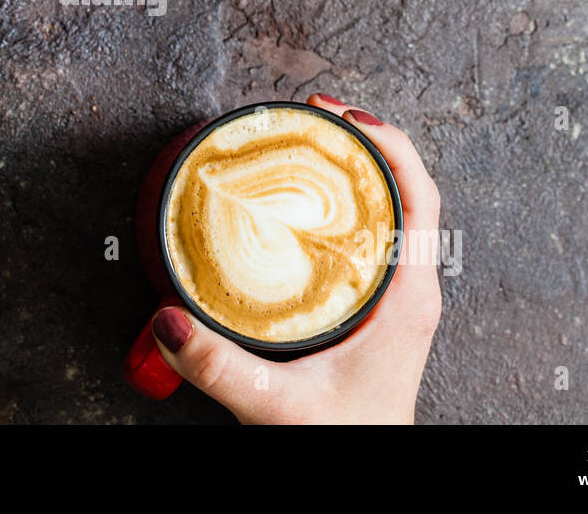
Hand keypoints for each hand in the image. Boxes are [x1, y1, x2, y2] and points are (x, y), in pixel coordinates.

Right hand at [151, 93, 442, 423]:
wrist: (363, 472)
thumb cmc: (340, 440)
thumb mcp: (274, 404)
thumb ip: (219, 366)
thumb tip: (169, 319)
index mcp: (406, 299)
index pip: (419, 196)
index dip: (388, 144)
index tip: (344, 116)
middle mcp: (408, 289)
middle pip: (403, 189)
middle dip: (362, 142)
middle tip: (313, 115)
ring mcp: (394, 297)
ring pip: (389, 210)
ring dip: (354, 170)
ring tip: (308, 143)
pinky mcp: (374, 307)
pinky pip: (371, 235)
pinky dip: (343, 204)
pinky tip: (304, 203)